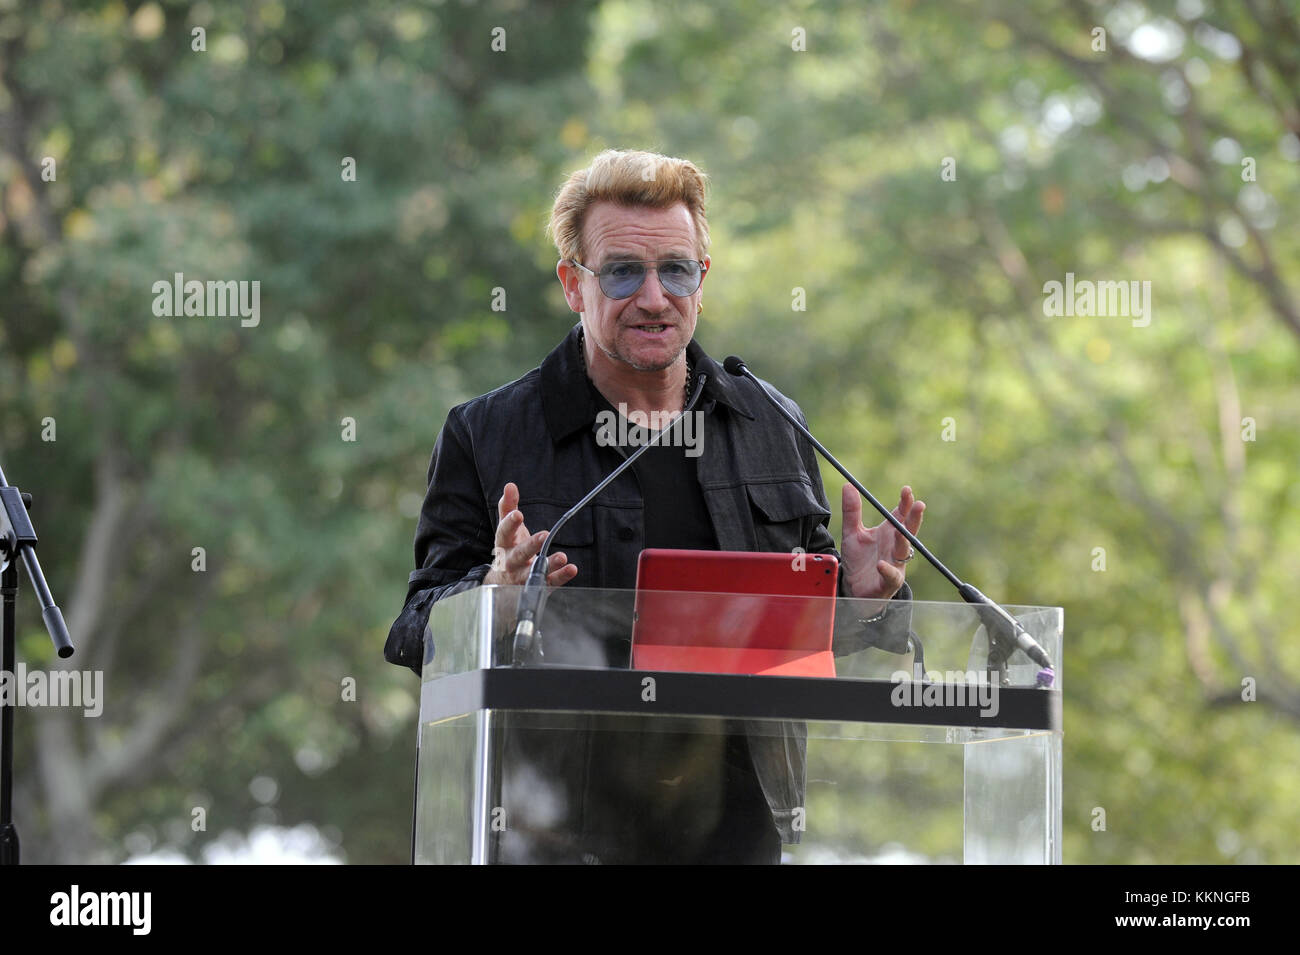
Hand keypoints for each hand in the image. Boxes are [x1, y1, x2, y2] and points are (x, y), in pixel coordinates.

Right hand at [482, 482, 579, 586]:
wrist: (502, 584)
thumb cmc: (508, 548)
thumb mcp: (506, 529)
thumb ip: (508, 507)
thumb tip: (510, 485)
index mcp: (504, 544)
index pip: (504, 533)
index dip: (510, 523)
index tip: (518, 514)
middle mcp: (512, 562)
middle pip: (520, 554)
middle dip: (531, 545)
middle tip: (544, 535)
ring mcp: (523, 576)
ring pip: (534, 572)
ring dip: (549, 564)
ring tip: (562, 556)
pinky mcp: (538, 586)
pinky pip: (550, 582)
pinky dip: (561, 576)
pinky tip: (571, 568)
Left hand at [840, 484, 924, 599]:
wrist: (853, 588)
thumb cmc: (857, 560)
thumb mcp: (852, 533)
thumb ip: (852, 512)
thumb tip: (848, 485)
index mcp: (889, 533)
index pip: (901, 515)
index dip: (905, 503)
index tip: (906, 490)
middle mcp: (895, 547)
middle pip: (908, 530)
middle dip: (914, 518)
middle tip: (919, 505)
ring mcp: (895, 564)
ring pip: (903, 551)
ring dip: (903, 541)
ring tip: (900, 531)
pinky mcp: (888, 582)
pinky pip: (890, 576)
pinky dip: (887, 570)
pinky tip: (881, 564)